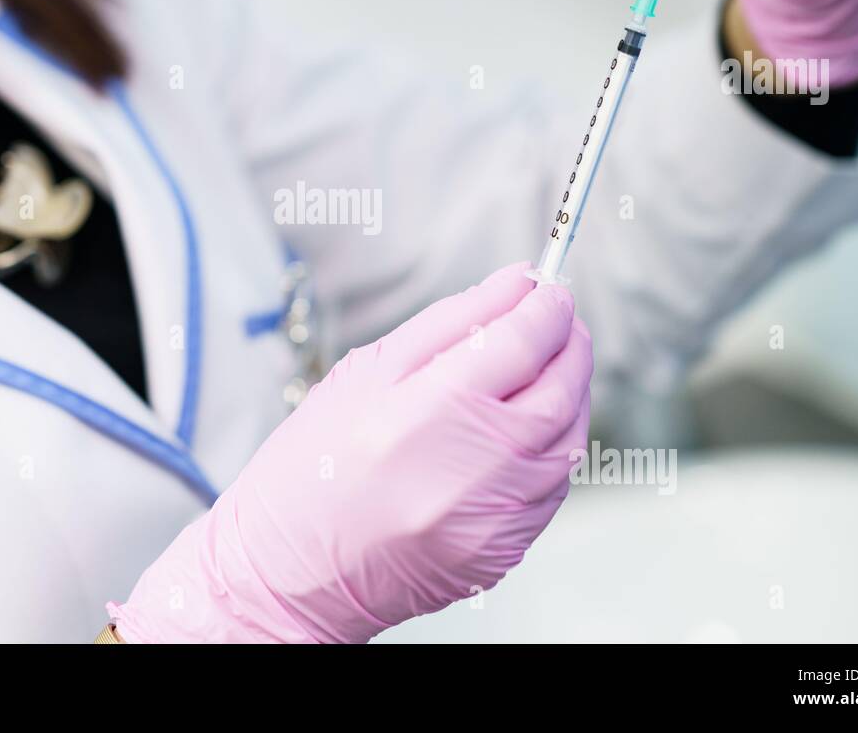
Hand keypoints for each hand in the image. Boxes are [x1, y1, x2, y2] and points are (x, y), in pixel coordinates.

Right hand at [108, 263, 591, 642]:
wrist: (287, 574)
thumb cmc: (310, 471)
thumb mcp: (363, 373)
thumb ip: (449, 322)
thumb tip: (515, 283)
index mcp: (428, 412)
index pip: (522, 341)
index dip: (547, 306)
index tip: (547, 288)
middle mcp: (471, 470)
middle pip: (560, 390)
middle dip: (570, 345)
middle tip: (556, 320)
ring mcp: (494, 519)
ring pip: (569, 440)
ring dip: (569, 394)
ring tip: (541, 370)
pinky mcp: (503, 552)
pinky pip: (554, 487)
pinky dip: (552, 447)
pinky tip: (521, 430)